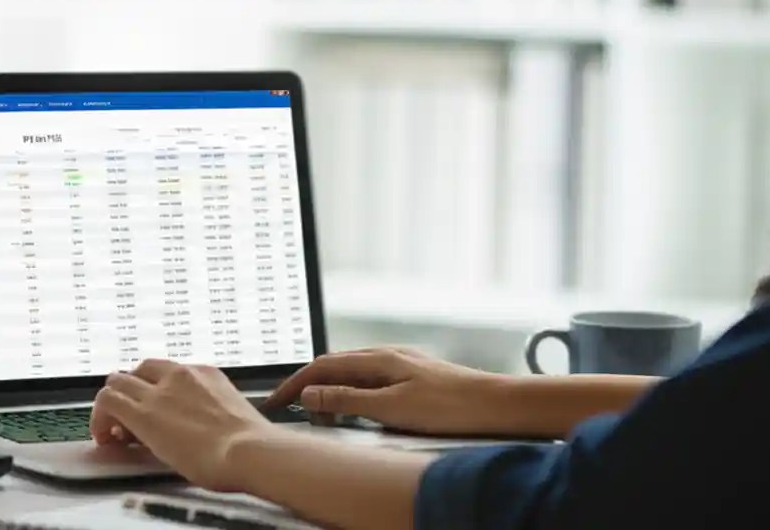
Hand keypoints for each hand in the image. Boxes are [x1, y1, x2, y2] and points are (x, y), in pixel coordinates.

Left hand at [90, 359, 279, 490]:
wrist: (249, 451)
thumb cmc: (251, 446)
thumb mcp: (232, 417)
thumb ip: (212, 415)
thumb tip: (205, 432)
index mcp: (205, 374)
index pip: (167, 372)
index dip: (153, 391)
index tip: (153, 412)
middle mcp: (180, 375)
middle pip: (138, 370)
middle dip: (130, 393)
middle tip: (129, 423)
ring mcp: (160, 392)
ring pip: (117, 381)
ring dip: (111, 404)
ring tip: (112, 431)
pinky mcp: (143, 414)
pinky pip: (107, 401)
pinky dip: (99, 417)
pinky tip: (104, 437)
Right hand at [264, 347, 516, 435]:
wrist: (494, 403)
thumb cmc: (447, 406)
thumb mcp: (390, 407)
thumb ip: (347, 400)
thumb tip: (310, 393)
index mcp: (377, 359)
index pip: (322, 367)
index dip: (294, 384)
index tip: (275, 401)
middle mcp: (386, 354)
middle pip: (334, 366)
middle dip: (308, 386)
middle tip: (291, 410)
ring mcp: (400, 363)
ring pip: (351, 372)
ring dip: (329, 390)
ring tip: (320, 415)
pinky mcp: (412, 374)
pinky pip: (369, 379)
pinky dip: (351, 392)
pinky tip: (356, 408)